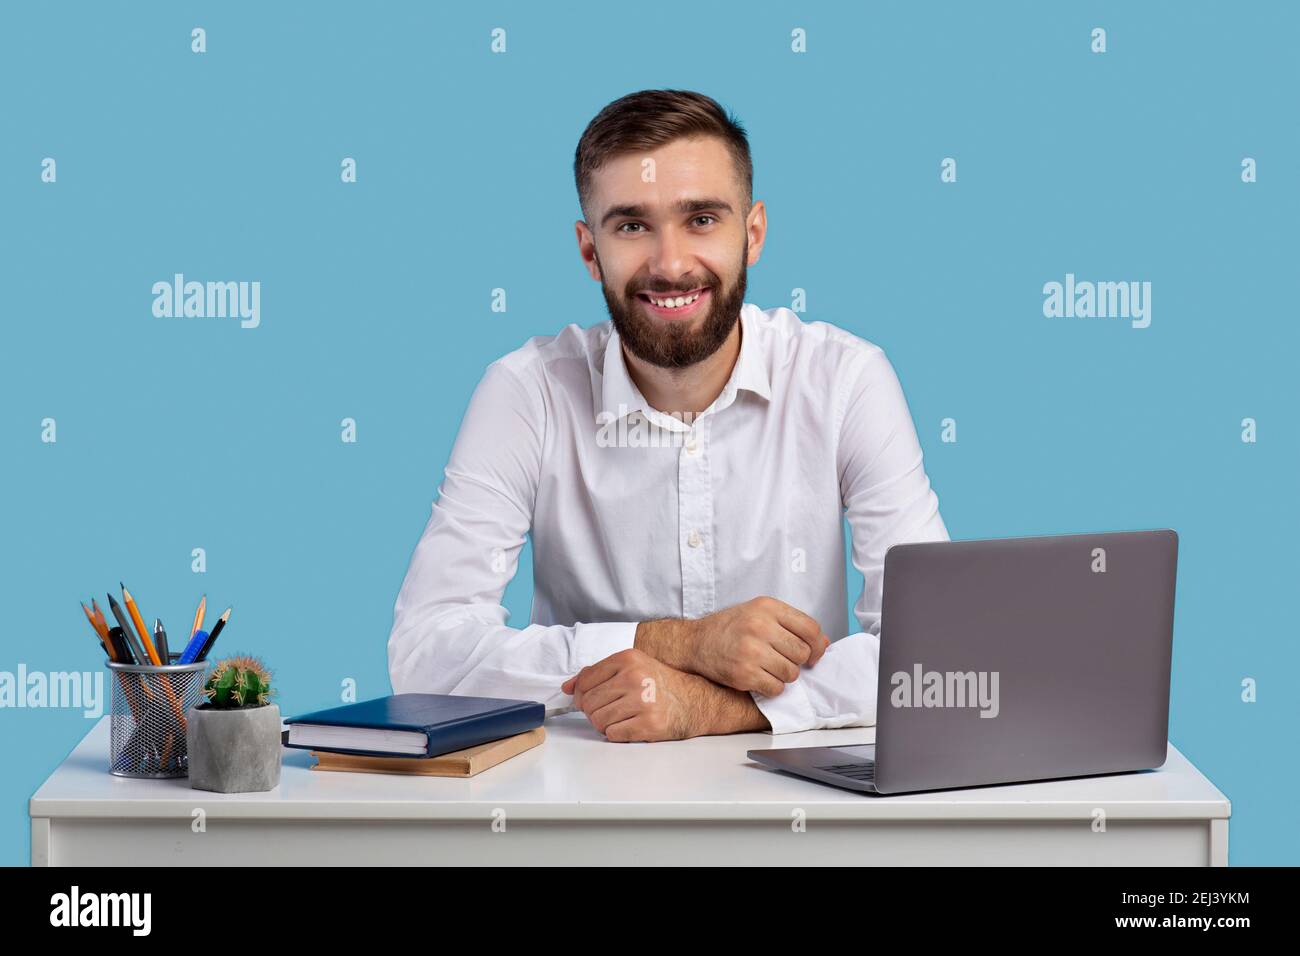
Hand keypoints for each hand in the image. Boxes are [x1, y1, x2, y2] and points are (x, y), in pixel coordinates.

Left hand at [560, 648, 766, 740]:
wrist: (695, 700)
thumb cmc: (660, 684)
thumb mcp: (631, 667)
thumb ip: (597, 674)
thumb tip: (567, 688)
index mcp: (628, 659)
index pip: (584, 681)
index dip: (581, 695)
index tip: (588, 699)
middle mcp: (634, 677)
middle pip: (588, 703)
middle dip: (593, 711)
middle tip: (610, 710)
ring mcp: (643, 701)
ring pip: (598, 721)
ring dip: (605, 724)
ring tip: (622, 718)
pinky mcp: (649, 724)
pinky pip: (613, 734)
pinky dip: (618, 734)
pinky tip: (631, 725)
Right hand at [637, 596, 829, 695]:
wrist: (696, 642)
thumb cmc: (730, 628)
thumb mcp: (759, 613)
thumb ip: (790, 624)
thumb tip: (823, 644)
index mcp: (767, 607)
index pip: (810, 628)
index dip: (818, 645)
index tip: (814, 654)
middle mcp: (760, 626)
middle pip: (802, 653)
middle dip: (797, 661)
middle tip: (783, 660)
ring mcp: (751, 651)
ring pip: (792, 673)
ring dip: (784, 676)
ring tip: (769, 668)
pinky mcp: (744, 674)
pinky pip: (776, 688)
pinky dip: (772, 688)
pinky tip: (760, 678)